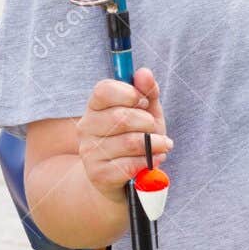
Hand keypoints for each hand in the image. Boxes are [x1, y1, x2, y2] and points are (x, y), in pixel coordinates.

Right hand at [76, 67, 171, 201]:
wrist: (121, 177)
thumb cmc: (136, 136)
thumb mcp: (146, 112)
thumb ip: (147, 92)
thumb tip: (144, 73)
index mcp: (95, 106)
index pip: (103, 90)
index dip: (129, 93)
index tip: (144, 102)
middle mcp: (86, 127)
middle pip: (120, 117)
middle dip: (147, 122)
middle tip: (154, 128)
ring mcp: (89, 151)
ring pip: (129, 142)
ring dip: (154, 143)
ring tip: (162, 144)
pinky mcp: (98, 174)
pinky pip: (129, 165)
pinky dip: (149, 161)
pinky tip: (154, 159)